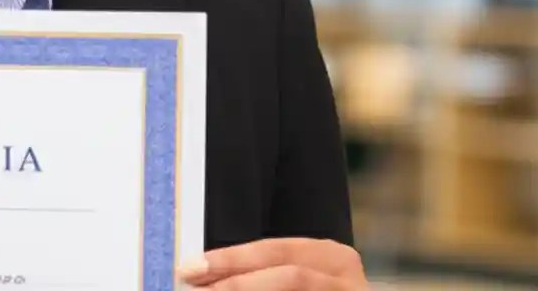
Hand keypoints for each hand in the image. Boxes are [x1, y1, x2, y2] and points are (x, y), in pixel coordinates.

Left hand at [178, 238, 366, 289]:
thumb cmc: (314, 290)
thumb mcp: (295, 279)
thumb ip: (260, 273)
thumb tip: (203, 272)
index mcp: (333, 257)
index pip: (276, 251)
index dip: (230, 259)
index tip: (189, 268)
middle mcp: (349, 279)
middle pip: (289, 275)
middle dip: (237, 281)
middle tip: (195, 286)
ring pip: (296, 286)